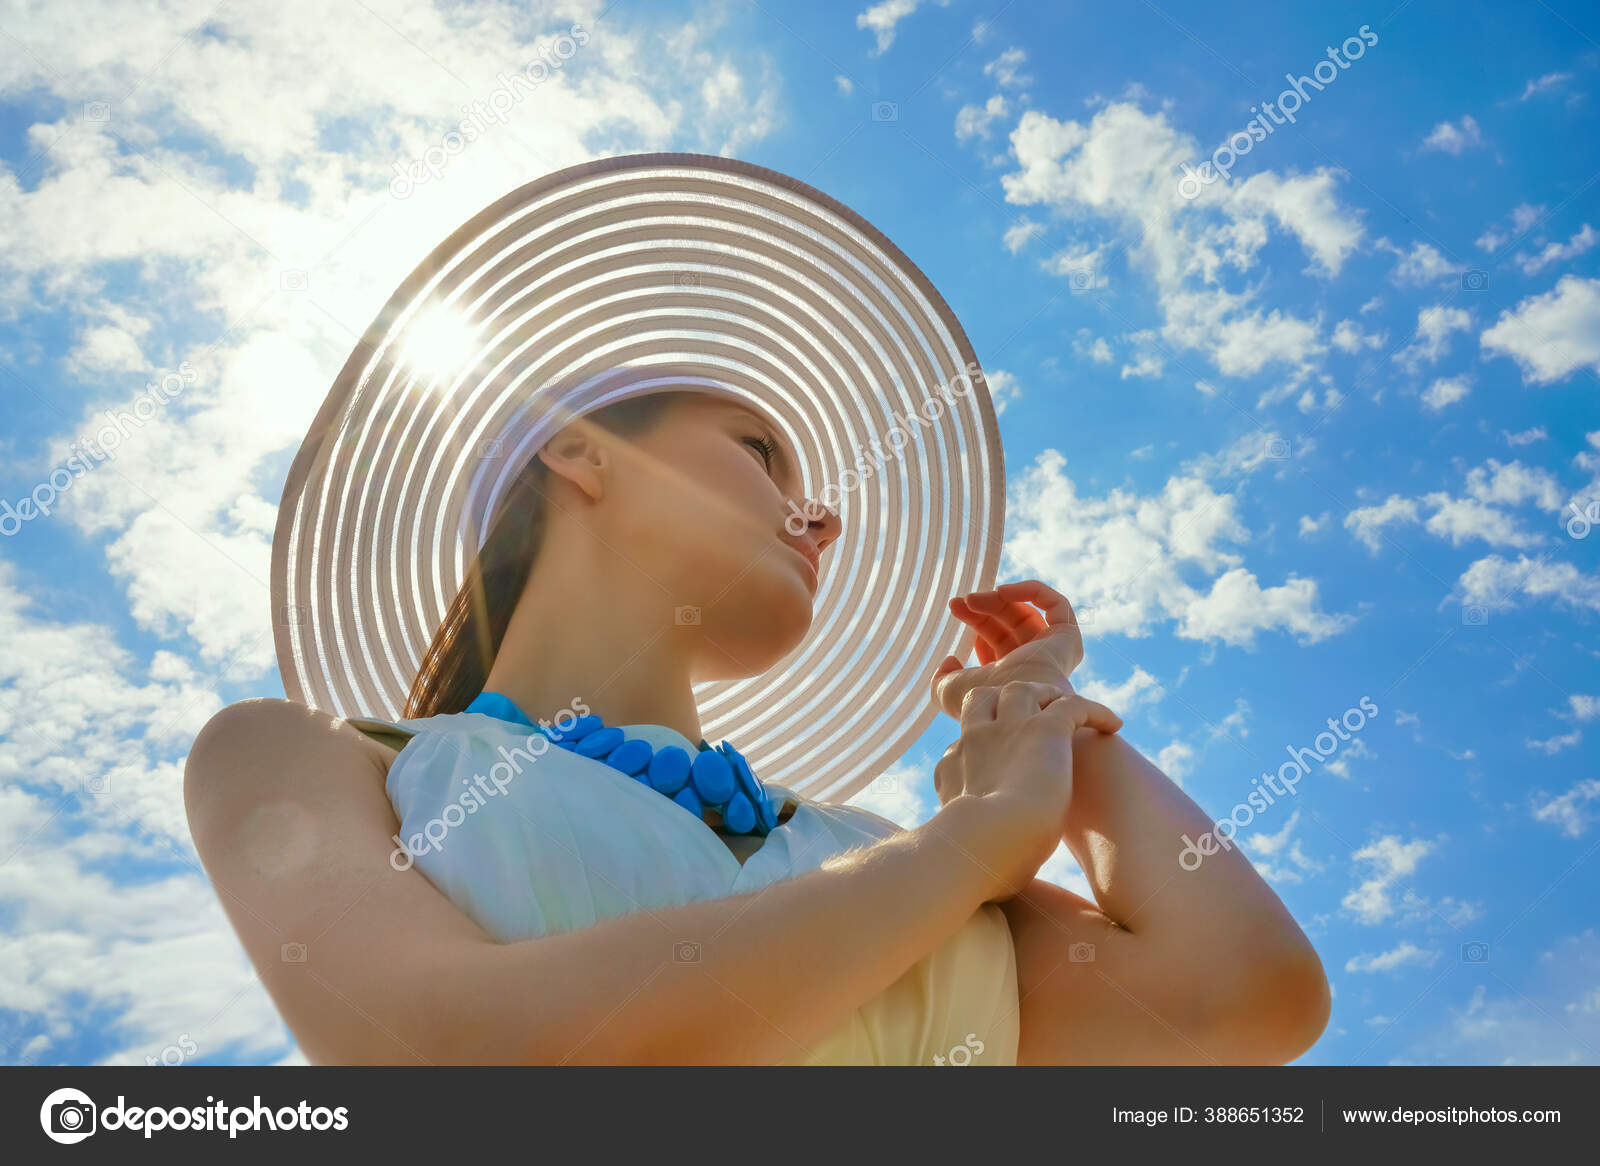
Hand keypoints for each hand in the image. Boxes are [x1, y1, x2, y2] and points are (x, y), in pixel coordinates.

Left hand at [930, 579, 1086, 719]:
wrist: (1012, 705)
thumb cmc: (981, 702)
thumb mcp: (948, 690)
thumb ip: (942, 677)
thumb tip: (950, 660)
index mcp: (1009, 676)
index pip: (996, 641)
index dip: (976, 621)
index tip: (955, 608)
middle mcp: (1033, 663)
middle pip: (1010, 623)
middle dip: (983, 607)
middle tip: (959, 601)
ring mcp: (1052, 651)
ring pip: (1027, 612)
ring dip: (998, 599)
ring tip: (972, 599)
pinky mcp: (1068, 639)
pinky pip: (1057, 605)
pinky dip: (1031, 591)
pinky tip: (1003, 592)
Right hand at [933, 683, 1121, 901]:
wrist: (980, 845)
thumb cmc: (974, 865)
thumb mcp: (968, 854)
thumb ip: (977, 848)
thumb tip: (995, 879)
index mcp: (954, 771)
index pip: (965, 745)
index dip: (982, 747)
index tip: (1002, 765)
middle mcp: (974, 742)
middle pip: (981, 699)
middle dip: (1001, 701)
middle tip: (1028, 714)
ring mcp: (1007, 730)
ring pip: (1022, 690)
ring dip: (1043, 696)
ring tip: (1065, 710)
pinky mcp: (1043, 730)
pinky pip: (1072, 705)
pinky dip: (1094, 710)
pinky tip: (1114, 725)